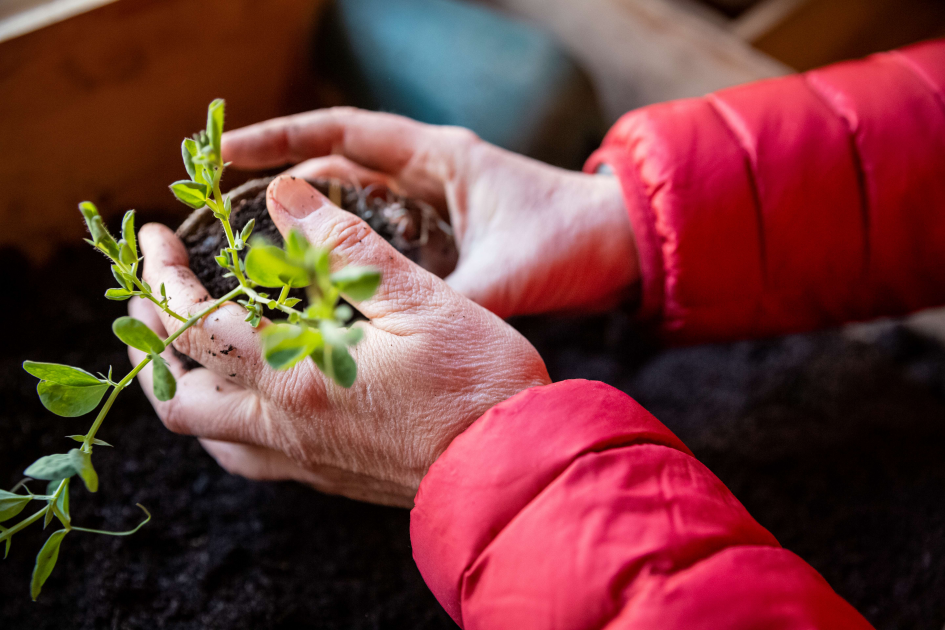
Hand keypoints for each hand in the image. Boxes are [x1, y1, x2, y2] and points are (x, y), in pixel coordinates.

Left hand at [128, 176, 549, 506]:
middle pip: (176, 394)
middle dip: (147, 338)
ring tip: (183, 344)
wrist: (515, 472)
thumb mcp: (421, 299)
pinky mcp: (326, 475)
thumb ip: (346, 247)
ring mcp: (302, 458)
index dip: (163, 276)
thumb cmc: (478, 387)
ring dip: (178, 384)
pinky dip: (224, 418)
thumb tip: (285, 193)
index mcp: (298, 377)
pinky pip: (246, 454)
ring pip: (205, 433)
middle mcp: (284, 426)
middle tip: (149, 293)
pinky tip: (250, 391)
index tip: (156, 237)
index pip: (196, 325)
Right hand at [222, 107, 638, 318]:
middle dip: (282, 196)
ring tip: (257, 272)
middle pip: (335, 176)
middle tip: (227, 229)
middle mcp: (427, 179)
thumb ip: (454, 304)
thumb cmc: (575, 240)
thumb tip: (394, 346)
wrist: (626, 252)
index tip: (225, 153)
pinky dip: (349, 267)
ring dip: (311, 237)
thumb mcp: (509, 271)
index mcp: (437, 157)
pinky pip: (380, 251)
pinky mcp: (443, 247)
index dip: (279, 139)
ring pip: (353, 216)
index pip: (341, 134)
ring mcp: (432, 213)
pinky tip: (318, 301)